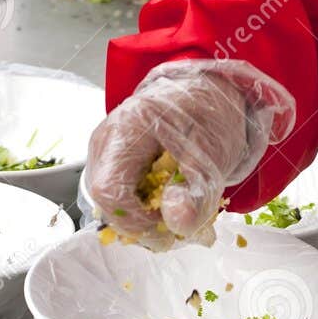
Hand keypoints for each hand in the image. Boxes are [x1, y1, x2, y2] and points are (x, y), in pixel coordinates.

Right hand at [85, 68, 252, 248]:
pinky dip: (136, 205)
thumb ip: (196, 194)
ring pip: (105, 198)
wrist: (207, 92)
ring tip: (169, 212)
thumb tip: (177, 224)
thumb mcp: (214, 156)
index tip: (166, 226)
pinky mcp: (109, 156)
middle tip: (171, 227)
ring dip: (137, 215)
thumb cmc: (209, 116)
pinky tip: (161, 202)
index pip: (109, 189)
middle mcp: (107, 135)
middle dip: (136, 221)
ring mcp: (104, 146)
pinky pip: (113, 190)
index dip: (134, 219)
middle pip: (103, 197)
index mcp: (129, 127)